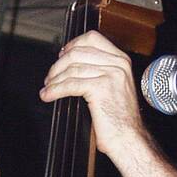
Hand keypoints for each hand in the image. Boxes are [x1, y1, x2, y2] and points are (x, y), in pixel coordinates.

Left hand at [39, 30, 147, 160]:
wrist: (129, 138)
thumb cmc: (121, 119)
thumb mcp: (115, 87)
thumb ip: (100, 71)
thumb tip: (73, 66)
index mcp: (121, 60)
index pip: (93, 39)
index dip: (72, 45)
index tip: (61, 54)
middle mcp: (118, 64)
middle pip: (78, 53)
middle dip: (59, 65)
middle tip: (50, 77)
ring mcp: (110, 75)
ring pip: (72, 69)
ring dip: (55, 80)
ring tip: (47, 88)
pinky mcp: (100, 88)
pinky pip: (70, 85)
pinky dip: (55, 90)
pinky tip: (48, 96)